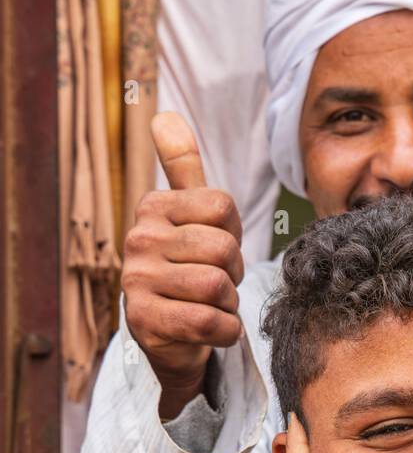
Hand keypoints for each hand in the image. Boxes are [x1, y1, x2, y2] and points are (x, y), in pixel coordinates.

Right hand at [122, 112, 244, 417]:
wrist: (170, 337)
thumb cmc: (187, 270)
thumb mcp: (189, 216)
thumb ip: (183, 169)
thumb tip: (165, 115)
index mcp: (154, 207)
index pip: (223, 207)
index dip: (234, 234)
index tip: (217, 251)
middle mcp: (140, 239)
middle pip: (223, 248)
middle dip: (233, 273)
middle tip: (218, 285)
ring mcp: (138, 281)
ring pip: (216, 286)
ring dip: (228, 304)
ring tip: (212, 306)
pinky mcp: (145, 321)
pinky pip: (209, 321)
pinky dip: (225, 331)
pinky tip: (213, 329)